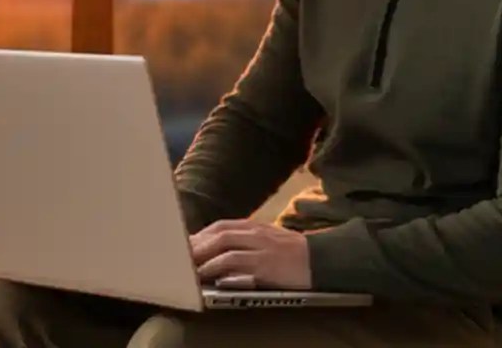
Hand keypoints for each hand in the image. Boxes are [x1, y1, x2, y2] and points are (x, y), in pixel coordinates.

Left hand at [189, 219, 311, 290]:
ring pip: (224, 248)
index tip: (185, 244)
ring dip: (203, 258)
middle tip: (179, 256)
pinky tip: (209, 276)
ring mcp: (260, 249)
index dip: (200, 235)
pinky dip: (219, 269)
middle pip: (218, 234)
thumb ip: (246, 239)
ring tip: (188, 269)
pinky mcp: (265, 266)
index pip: (220, 226)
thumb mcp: (269, 238)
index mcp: (255, 226)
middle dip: (197, 245)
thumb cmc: (293, 252)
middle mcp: (255, 234)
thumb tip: (221, 246)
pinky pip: (237, 265)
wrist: (322, 260)